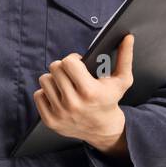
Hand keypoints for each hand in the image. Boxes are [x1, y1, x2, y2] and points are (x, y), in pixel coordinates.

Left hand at [33, 33, 135, 155]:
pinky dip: (46, 93)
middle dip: (63, 67)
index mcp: (90, 92)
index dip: (73, 59)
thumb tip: (128, 37)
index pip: (68, 62)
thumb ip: (125, 57)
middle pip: (54, 68)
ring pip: (44, 80)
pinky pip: (38, 95)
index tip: (78, 64)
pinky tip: (58, 95)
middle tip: (71, 74)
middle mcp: (73, 104)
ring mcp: (60, 113)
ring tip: (65, 84)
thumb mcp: (122, 80)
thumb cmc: (111, 100)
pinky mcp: (50, 120)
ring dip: (53, 79)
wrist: (103, 129)